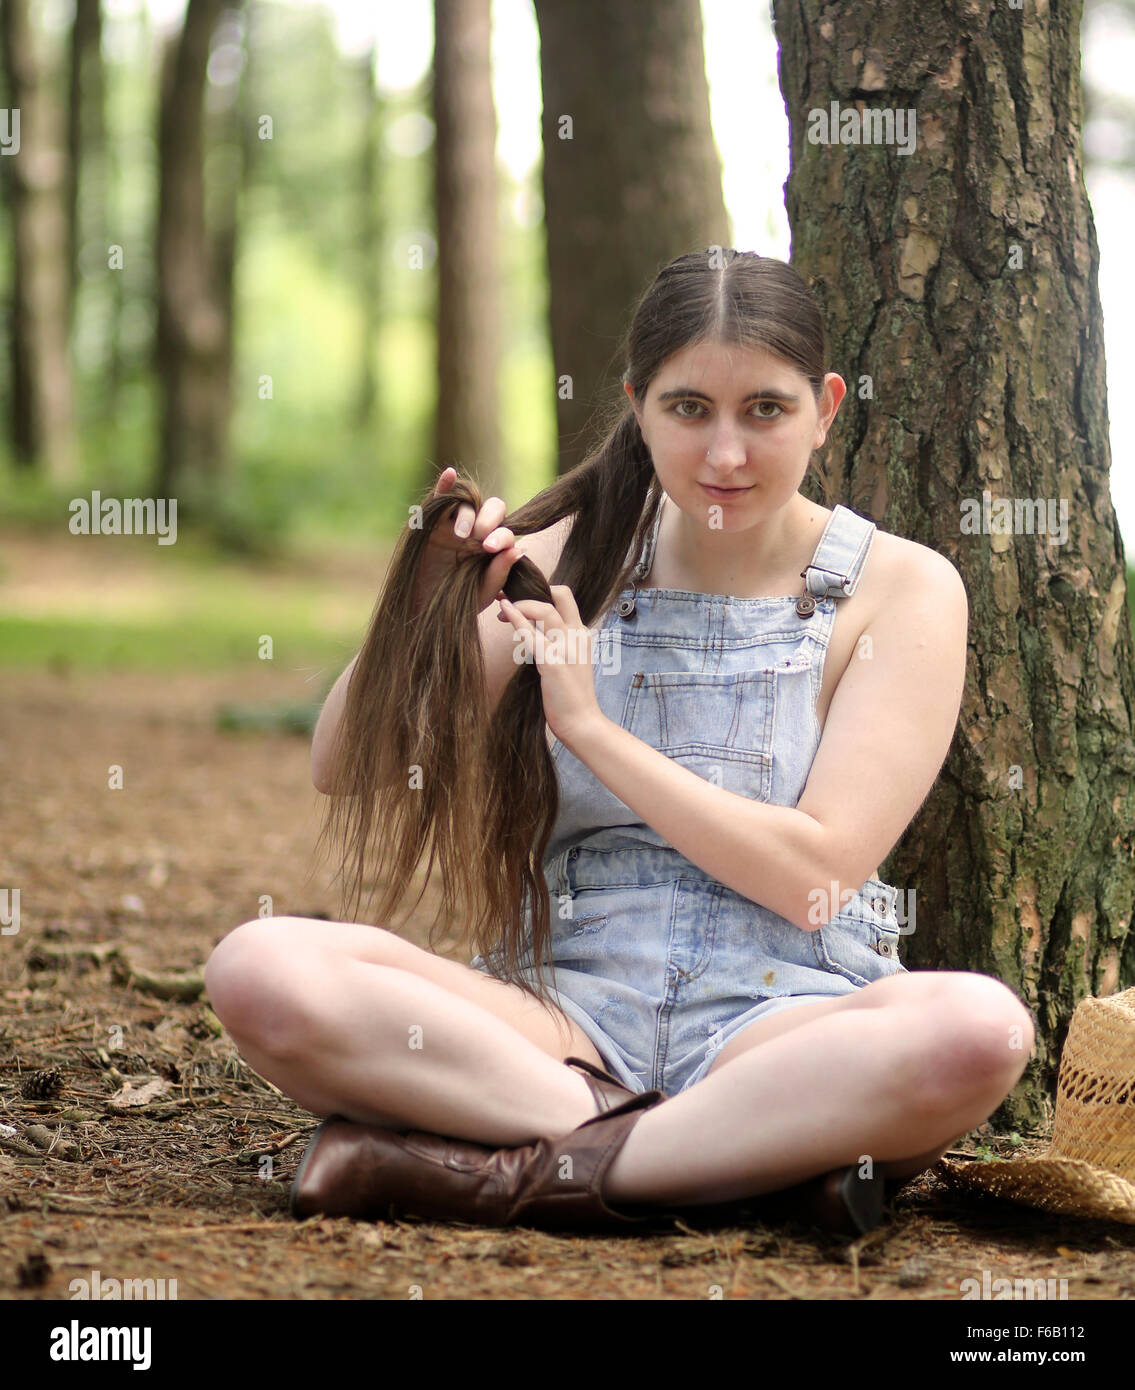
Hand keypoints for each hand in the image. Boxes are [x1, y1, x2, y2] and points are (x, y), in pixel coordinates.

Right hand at [419, 467, 524, 613]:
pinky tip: (450, 475)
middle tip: (481, 536)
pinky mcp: (431, 524)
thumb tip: (519, 548)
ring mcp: (453, 525)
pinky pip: (440, 499)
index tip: (491, 547)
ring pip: (467, 504)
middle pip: (491, 509)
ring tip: (461, 535)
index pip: (504, 531)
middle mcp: (476, 532)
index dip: (501, 535)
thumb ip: (500, 572)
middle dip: (489, 519)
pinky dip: (446, 485)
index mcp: (492, 547)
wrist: (425, 611)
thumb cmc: (458, 604)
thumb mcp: (483, 592)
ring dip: (467, 514)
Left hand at [495, 584, 603, 746]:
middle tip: (508, 597)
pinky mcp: (553, 664)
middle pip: (561, 594)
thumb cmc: (570, 695)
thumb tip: (534, 630)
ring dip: (520, 605)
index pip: (565, 598)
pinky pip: (532, 636)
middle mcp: (577, 636)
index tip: (521, 599)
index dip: (543, 591)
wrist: (581, 722)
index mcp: (581, 634)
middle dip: (533, 590)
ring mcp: (566, 649)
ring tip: (501, 609)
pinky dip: (517, 621)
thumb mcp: (569, 661)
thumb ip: (557, 642)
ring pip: (544, 611)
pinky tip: (504, 613)